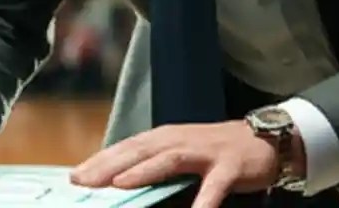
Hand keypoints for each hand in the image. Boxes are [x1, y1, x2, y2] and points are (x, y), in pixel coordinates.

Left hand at [71, 121, 279, 207]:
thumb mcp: (182, 153)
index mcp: (166, 137)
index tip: (73, 176)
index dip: (100, 161)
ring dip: (143, 171)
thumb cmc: (216, 150)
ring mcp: (206, 153)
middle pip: (140, 151)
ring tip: (119, 184)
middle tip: (82, 181)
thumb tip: (119, 181)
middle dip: (109, 166)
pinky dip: (202, 201)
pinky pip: (213, 187)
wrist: (265, 138)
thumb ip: (154, 164)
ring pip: (168, 160)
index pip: (127, 148)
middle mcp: (181, 140)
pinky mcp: (230, 167)